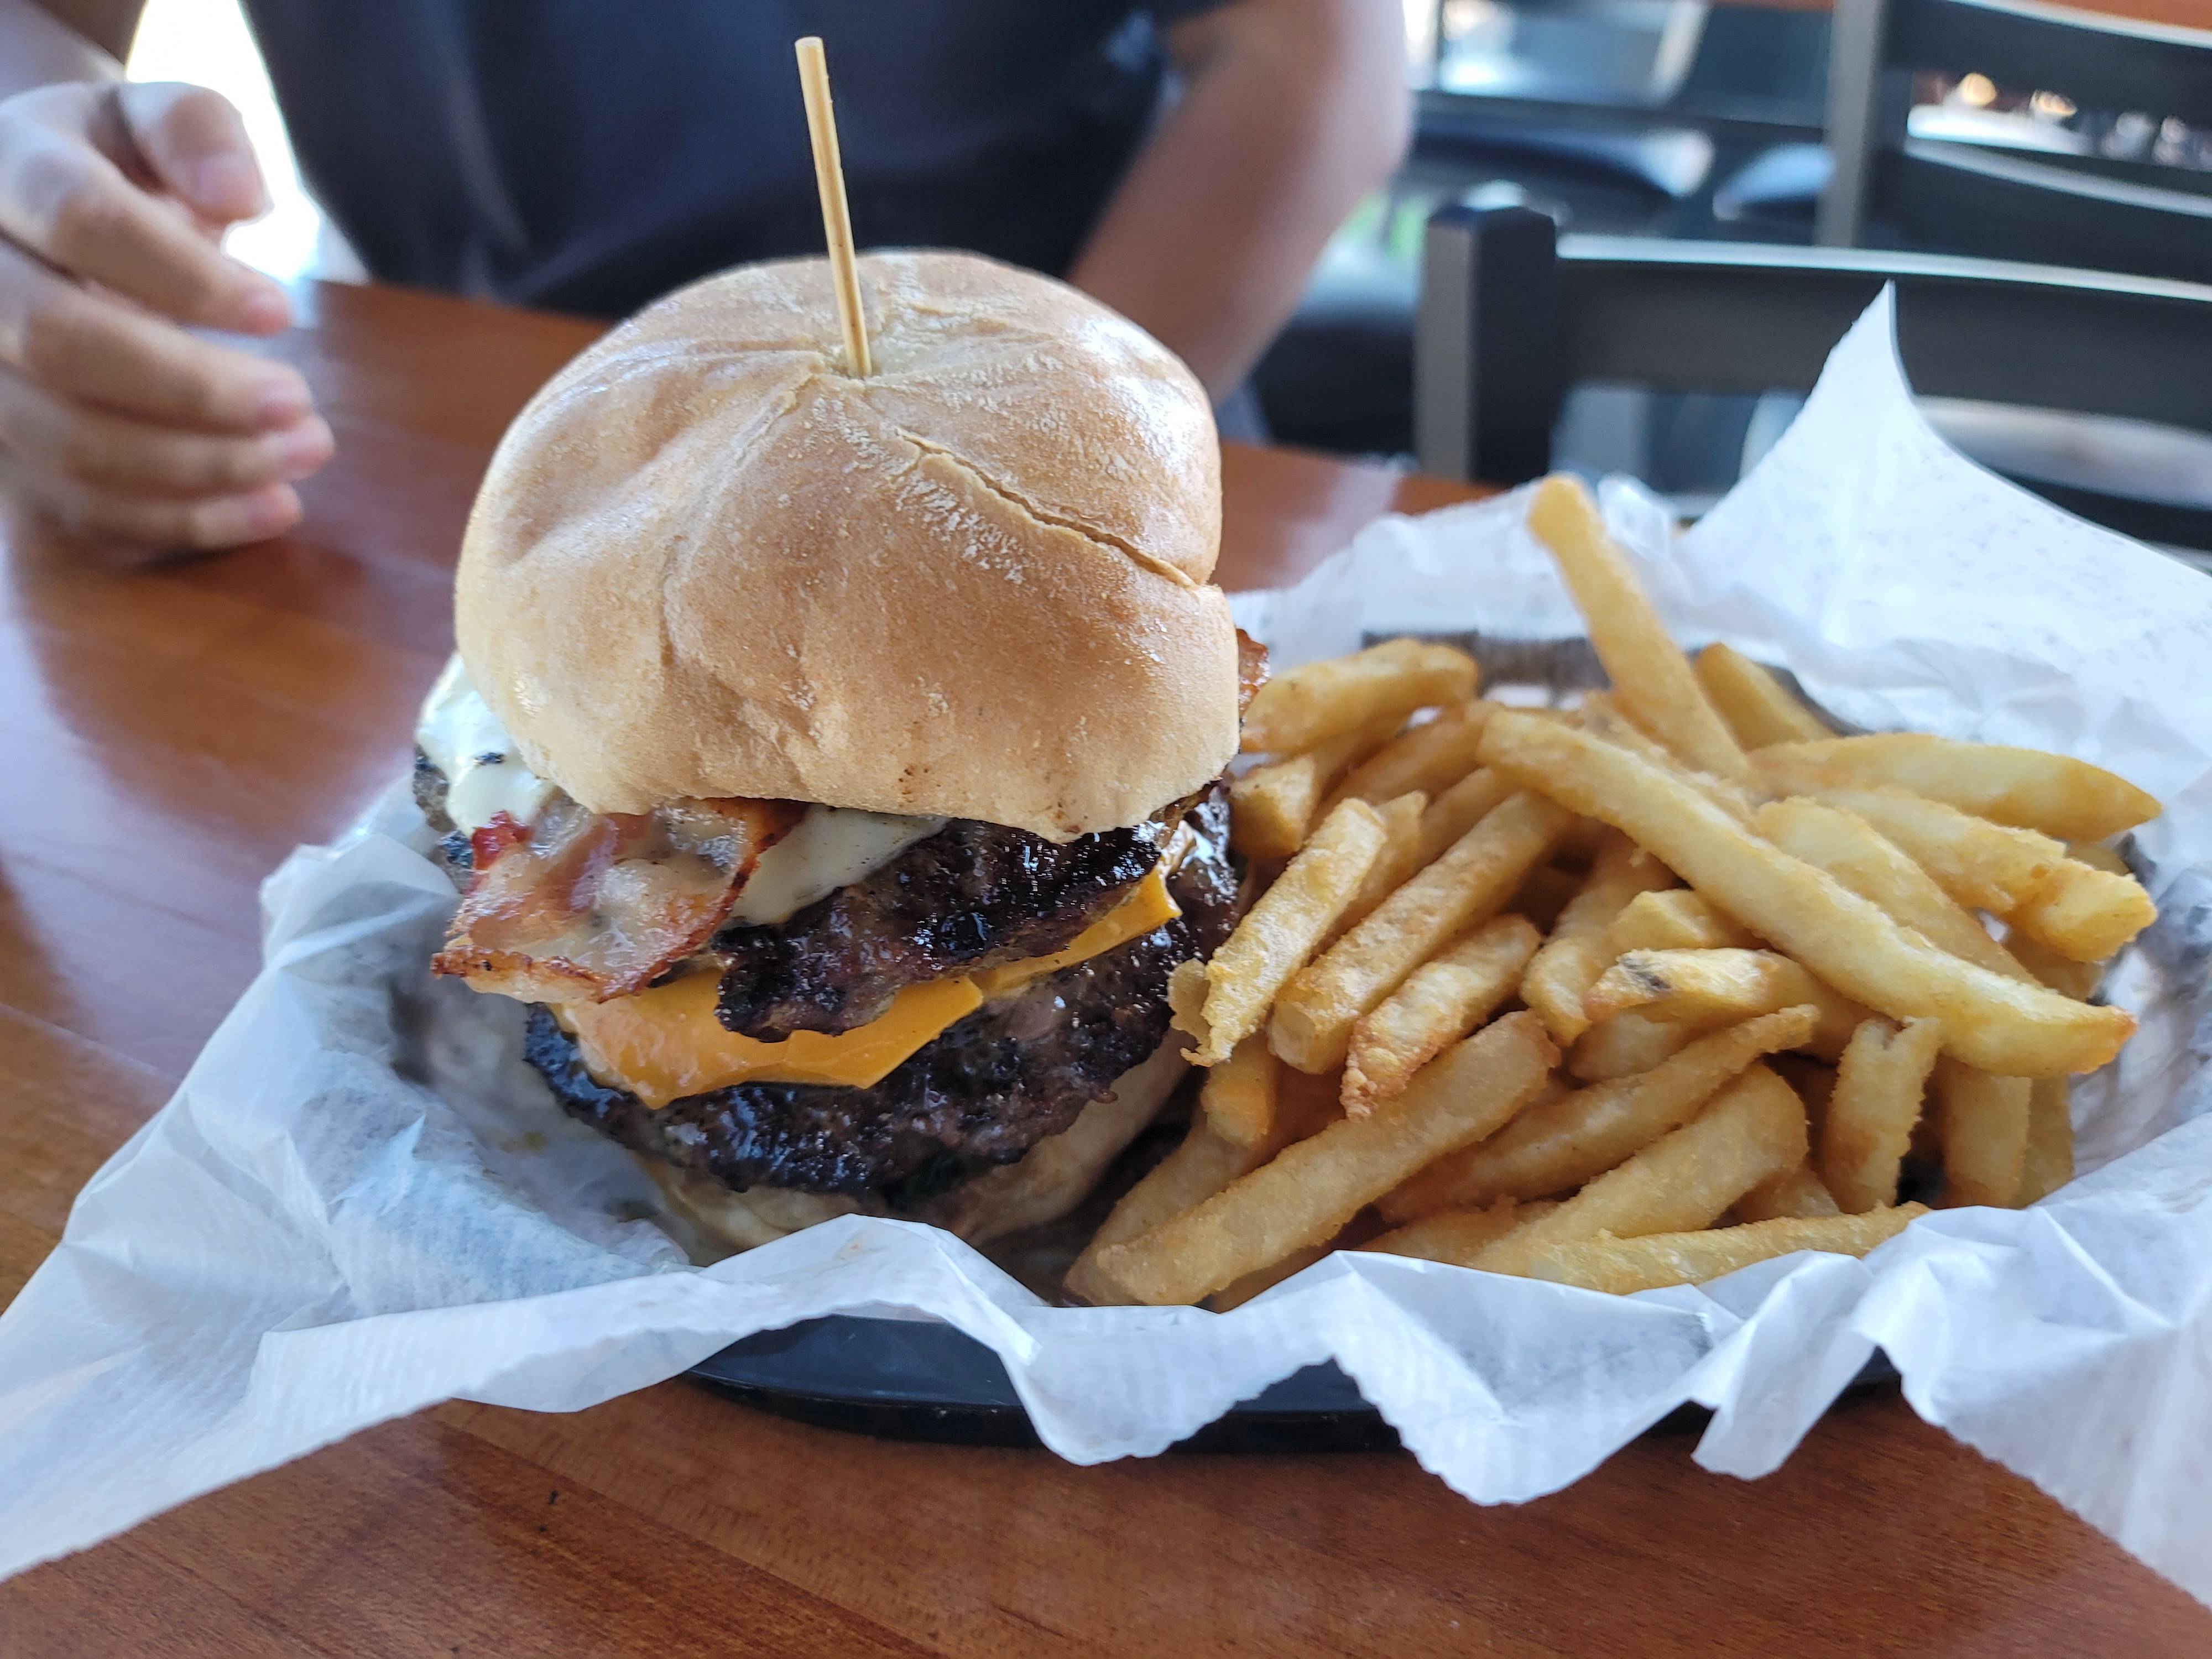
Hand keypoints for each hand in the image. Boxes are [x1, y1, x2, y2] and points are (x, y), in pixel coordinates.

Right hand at [0, 81, 332, 551]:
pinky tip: (271, 508)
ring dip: (198, 463)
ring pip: (64, 438)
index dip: (184, 276)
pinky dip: (182, 520)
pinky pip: (79, 505)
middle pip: (60, 341)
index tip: (281, 313)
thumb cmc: (115, 170)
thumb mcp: (150, 123)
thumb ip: (196, 134)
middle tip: (300, 403)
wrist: (42, 222)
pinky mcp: (4, 451)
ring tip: (306, 451)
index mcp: (5, 169)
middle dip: (192, 386)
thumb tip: (243, 196)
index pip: (80, 219)